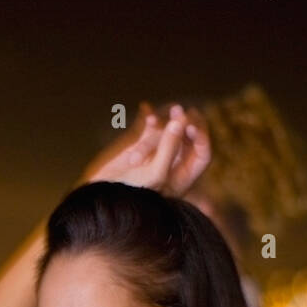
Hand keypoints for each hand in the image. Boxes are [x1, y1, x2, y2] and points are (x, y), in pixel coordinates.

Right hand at [80, 103, 211, 197]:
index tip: (189, 126)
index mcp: (184, 177)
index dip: (201, 137)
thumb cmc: (133, 193)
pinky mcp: (141, 148)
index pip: (203, 153)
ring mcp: (158, 155)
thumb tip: (180, 121)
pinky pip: (151, 129)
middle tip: (177, 111)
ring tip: (151, 121)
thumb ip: (170, 146)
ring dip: (159, 126)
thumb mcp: (156, 172)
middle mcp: (174, 166)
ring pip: (168, 131)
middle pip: (189, 138)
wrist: (103, 197)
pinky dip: (149, 120)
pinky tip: (145, 109)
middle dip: (183, 124)